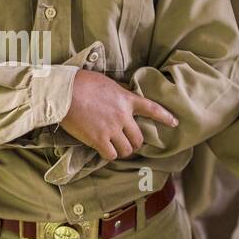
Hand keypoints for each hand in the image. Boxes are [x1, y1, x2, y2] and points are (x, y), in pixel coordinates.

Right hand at [59, 69, 177, 161]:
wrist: (64, 92)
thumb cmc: (81, 82)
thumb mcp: (107, 83)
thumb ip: (118, 93)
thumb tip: (121, 97)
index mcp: (126, 99)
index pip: (152, 109)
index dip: (165, 117)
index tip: (174, 123)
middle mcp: (123, 116)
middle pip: (139, 138)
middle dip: (134, 143)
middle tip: (127, 144)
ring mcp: (112, 129)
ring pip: (127, 149)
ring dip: (122, 151)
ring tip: (114, 149)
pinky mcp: (98, 139)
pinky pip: (111, 155)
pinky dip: (108, 155)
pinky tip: (102, 151)